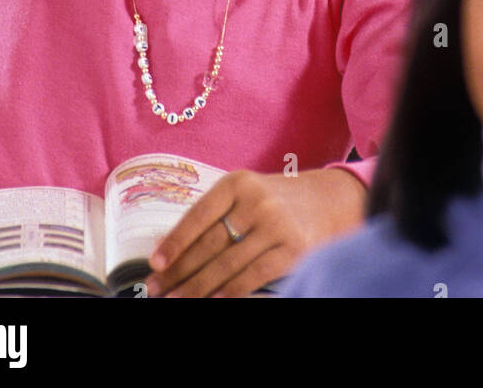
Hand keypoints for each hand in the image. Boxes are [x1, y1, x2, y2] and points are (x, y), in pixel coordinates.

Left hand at [145, 167, 366, 298]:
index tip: (155, 264)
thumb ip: (212, 216)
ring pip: (229, 263)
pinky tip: (214, 300)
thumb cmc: (272, 202)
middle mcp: (257, 201)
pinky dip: (231, 291)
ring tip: (179, 300)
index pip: (199, 215)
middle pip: (211, 243)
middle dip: (181, 271)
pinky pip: (255, 275)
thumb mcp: (244, 195)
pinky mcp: (293, 248)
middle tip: (158, 290)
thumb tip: (168, 248)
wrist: (327, 201)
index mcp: (237, 183)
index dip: (175, 241)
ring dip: (199, 287)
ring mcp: (276, 224)